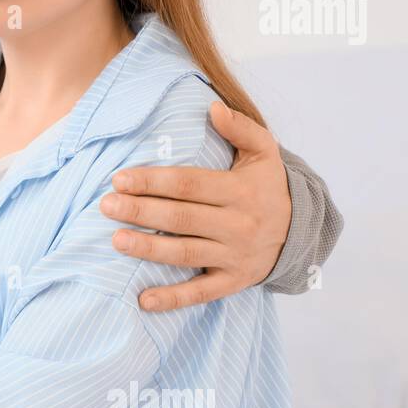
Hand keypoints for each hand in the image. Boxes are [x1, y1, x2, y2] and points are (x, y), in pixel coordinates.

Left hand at [98, 100, 290, 311]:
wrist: (301, 231)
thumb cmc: (267, 186)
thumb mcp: (264, 152)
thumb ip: (240, 127)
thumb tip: (212, 108)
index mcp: (240, 191)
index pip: (189, 185)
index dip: (153, 182)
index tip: (120, 179)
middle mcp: (239, 225)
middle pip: (181, 218)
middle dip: (141, 212)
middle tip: (106, 206)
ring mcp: (235, 256)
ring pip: (185, 253)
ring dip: (149, 249)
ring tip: (116, 240)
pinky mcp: (233, 281)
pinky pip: (200, 293)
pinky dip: (172, 299)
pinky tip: (143, 300)